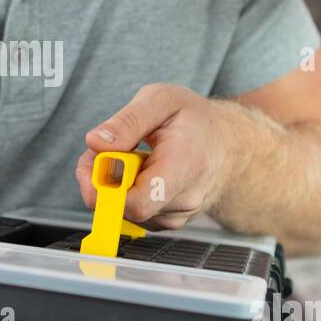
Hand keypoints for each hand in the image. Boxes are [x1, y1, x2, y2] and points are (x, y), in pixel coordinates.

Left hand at [75, 84, 236, 231]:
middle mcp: (183, 201)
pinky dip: (123, 193)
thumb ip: (128, 121)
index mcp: (184, 169)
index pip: (137, 203)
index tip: (92, 165)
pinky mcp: (167, 220)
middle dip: (101, 179)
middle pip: (123, 208)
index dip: (104, 190)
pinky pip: (132, 213)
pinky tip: (136, 171)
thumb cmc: (197, 121)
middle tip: (103, 150)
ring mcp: (176, 215)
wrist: (229, 144)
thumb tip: (96, 142)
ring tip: (127, 156)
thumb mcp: (163, 100)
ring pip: (124, 212)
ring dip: (112, 185)